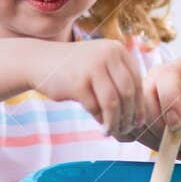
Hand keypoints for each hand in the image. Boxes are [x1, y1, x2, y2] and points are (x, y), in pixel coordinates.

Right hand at [26, 39, 147, 139]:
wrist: (40, 63)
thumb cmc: (75, 69)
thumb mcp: (101, 65)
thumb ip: (119, 80)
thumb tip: (139, 113)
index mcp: (117, 50)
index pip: (137, 82)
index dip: (140, 104)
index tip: (138, 122)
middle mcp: (107, 55)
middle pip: (128, 93)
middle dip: (129, 115)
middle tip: (127, 130)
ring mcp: (92, 67)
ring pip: (113, 103)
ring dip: (115, 122)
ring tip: (111, 131)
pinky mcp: (78, 83)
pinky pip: (95, 107)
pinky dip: (100, 119)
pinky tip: (100, 126)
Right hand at [142, 61, 180, 164]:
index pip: (167, 76)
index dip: (169, 100)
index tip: (179, 124)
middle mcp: (162, 77)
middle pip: (145, 96)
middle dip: (161, 124)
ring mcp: (149, 96)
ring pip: (136, 115)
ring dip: (156, 137)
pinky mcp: (141, 115)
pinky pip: (131, 128)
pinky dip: (146, 142)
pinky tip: (165, 147)